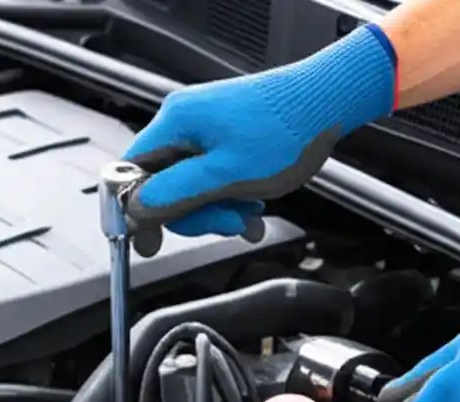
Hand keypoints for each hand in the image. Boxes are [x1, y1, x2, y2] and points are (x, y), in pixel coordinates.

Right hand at [121, 25, 396, 237]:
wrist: (328, 102)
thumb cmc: (286, 131)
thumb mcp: (226, 176)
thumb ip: (175, 194)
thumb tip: (135, 211)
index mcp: (176, 122)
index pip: (132, 171)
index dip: (138, 209)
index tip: (149, 241)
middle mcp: (185, 120)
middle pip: (164, 183)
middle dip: (196, 212)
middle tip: (227, 222)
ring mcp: (206, 127)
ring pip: (192, 184)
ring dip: (218, 207)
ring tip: (250, 213)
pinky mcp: (225, 135)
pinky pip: (213, 175)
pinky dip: (230, 196)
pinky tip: (253, 206)